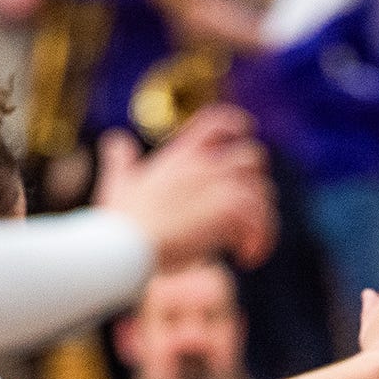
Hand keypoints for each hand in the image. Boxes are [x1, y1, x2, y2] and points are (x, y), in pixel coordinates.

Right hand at [95, 106, 275, 267]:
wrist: (125, 248)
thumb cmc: (120, 222)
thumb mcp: (118, 182)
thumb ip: (121, 159)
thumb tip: (115, 139)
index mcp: (181, 155)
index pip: (218, 121)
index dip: (238, 127)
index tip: (244, 148)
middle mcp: (203, 164)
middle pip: (253, 156)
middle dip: (258, 184)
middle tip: (248, 215)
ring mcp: (216, 185)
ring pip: (263, 192)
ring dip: (263, 222)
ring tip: (249, 249)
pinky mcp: (225, 212)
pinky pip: (260, 220)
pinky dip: (260, 240)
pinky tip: (246, 258)